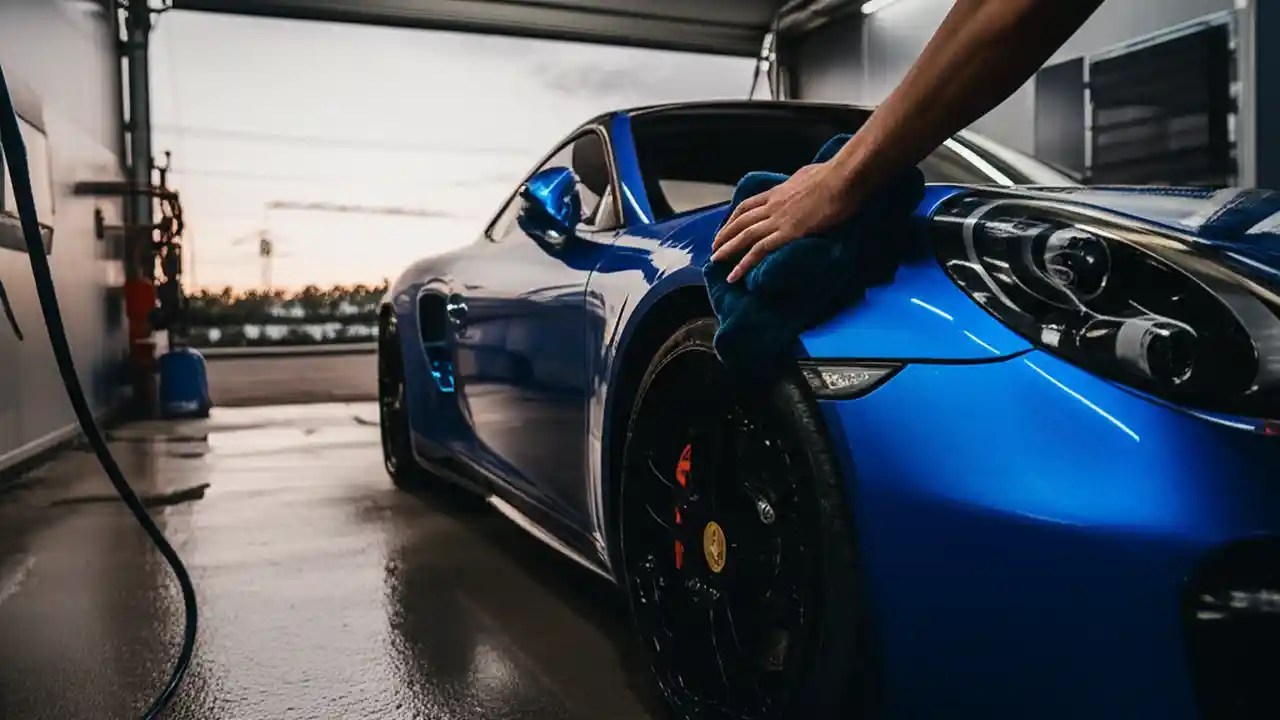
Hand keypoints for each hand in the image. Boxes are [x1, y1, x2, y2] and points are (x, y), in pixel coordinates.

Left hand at [711, 162, 860, 282]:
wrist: (843, 178)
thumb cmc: (834, 175)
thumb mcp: (809, 175)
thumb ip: (800, 183)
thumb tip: (803, 183)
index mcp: (778, 191)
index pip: (748, 205)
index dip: (733, 218)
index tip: (726, 227)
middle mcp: (773, 205)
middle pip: (741, 221)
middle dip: (725, 235)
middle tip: (714, 248)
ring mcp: (778, 219)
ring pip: (744, 236)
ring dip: (727, 250)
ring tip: (716, 261)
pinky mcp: (787, 233)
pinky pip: (759, 250)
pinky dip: (744, 263)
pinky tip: (734, 275)